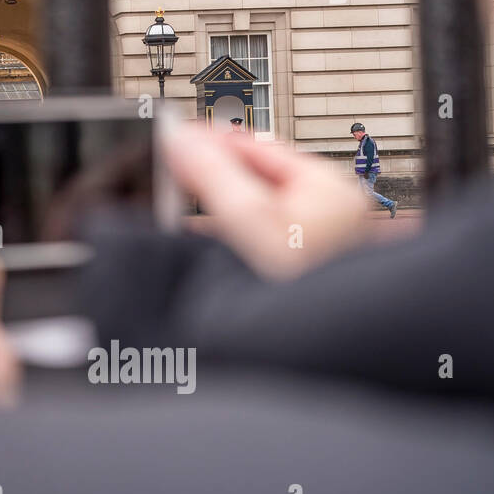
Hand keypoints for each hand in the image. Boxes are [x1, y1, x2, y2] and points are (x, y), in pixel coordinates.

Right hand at [161, 122, 367, 279]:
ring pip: (249, 212)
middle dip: (208, 176)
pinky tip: (195, 247)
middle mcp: (327, 213)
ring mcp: (315, 245)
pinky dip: (224, 240)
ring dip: (212, 211)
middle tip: (166, 172)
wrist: (319, 355)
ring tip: (174, 210)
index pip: (255, 144)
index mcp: (327, 188)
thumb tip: (181, 139)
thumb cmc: (302, 294)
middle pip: (251, 178)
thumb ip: (211, 173)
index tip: (170, 138)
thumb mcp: (246, 221)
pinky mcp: (297, 272)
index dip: (209, 139)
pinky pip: (252, 243)